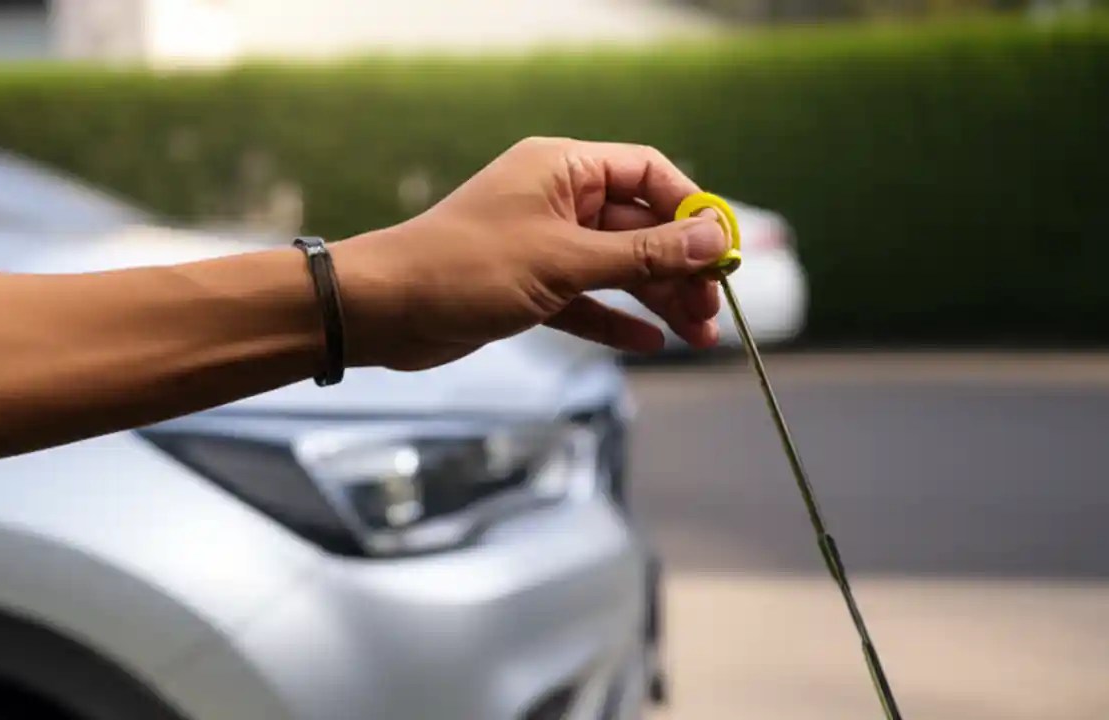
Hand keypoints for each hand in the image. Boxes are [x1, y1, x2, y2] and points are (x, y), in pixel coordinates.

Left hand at [330, 137, 731, 370]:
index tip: (723, 253)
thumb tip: (713, 239)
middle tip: (711, 312)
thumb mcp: (566, 261)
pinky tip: (649, 344)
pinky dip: (615, 320)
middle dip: (679, 269)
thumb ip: (644, 253)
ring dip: (656, 299)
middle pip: (639, 227)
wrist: (385, 310)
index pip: (649, 174)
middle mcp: (557, 199)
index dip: (691, 211)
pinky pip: (586, 300)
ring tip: (697, 337)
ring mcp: (542, 244)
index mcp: (564, 168)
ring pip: (616, 268)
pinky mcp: (528, 286)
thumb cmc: (466, 269)